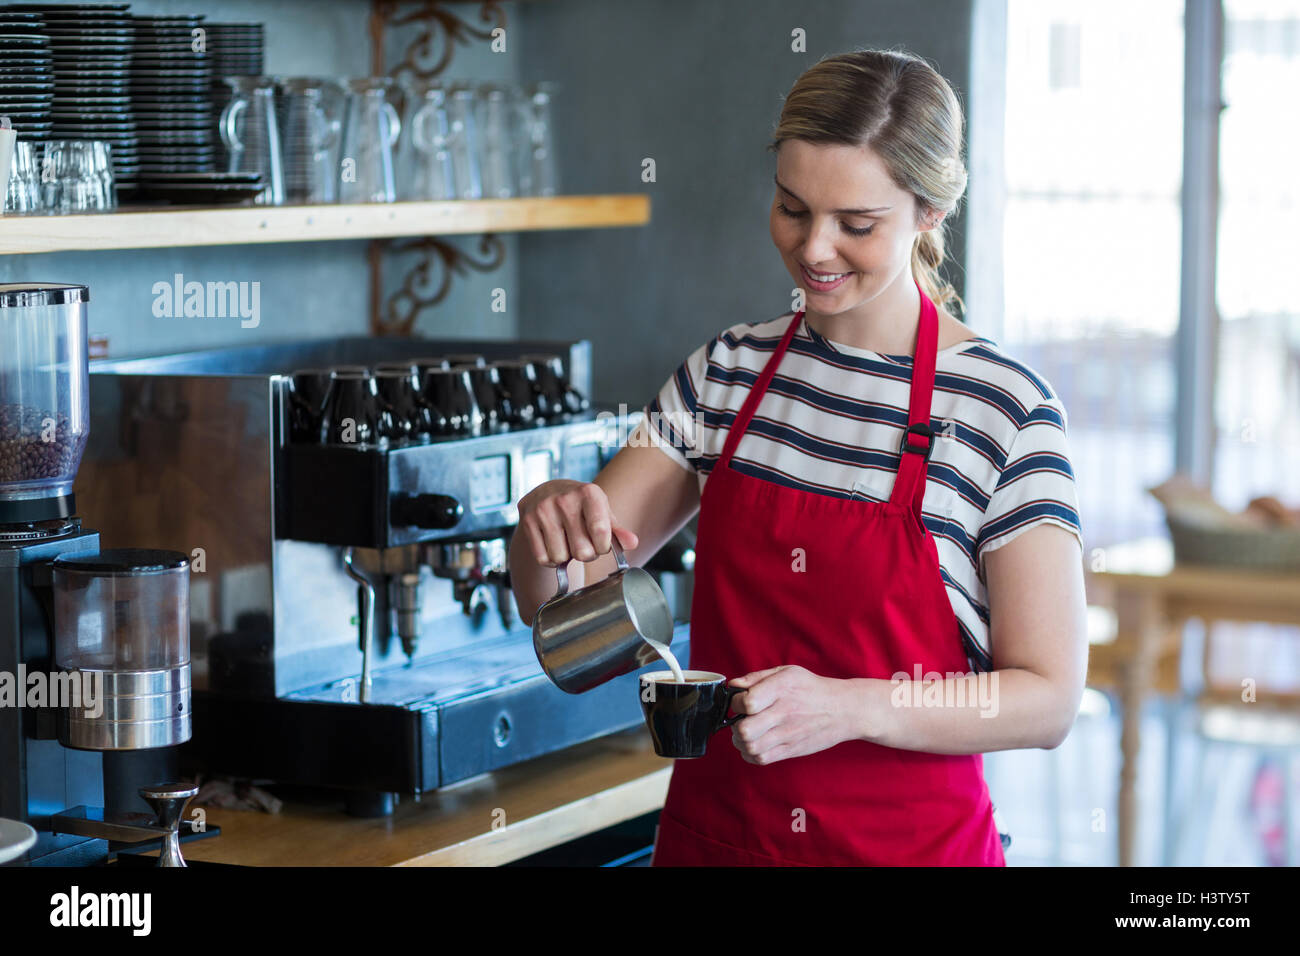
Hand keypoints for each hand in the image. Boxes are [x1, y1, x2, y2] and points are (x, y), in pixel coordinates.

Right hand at [517, 479, 639, 565]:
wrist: (547, 492)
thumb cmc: (582, 505)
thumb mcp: (602, 511)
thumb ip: (617, 530)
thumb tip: (633, 543)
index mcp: (588, 493)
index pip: (601, 534)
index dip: (603, 547)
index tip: (600, 543)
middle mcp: (564, 499)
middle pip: (582, 551)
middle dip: (586, 553)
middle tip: (583, 543)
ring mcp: (543, 510)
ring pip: (560, 557)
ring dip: (566, 556)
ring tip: (567, 541)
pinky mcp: (527, 522)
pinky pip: (543, 559)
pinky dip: (550, 559)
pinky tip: (553, 544)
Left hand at [727, 665, 861, 764]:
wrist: (843, 710)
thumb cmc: (811, 688)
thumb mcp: (786, 672)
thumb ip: (756, 678)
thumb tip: (732, 686)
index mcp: (781, 689)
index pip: (747, 702)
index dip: (736, 703)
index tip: (741, 702)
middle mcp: (784, 713)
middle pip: (745, 730)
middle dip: (736, 725)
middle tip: (741, 720)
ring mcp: (788, 734)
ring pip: (750, 747)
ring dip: (741, 742)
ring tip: (747, 733)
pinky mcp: (791, 750)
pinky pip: (761, 759)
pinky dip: (750, 754)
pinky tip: (755, 743)